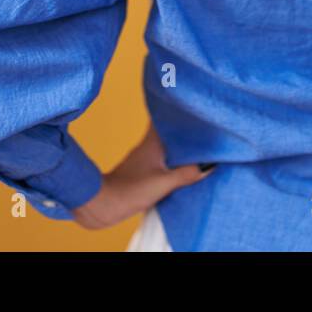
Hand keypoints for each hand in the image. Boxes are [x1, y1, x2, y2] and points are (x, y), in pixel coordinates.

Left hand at [71, 123, 210, 229]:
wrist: (102, 204)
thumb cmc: (129, 190)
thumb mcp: (163, 184)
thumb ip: (186, 174)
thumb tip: (208, 166)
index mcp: (152, 143)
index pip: (165, 118)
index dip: (177, 111)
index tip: (193, 107)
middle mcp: (148, 147)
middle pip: (169, 133)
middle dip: (185, 132)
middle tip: (205, 130)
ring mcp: (144, 160)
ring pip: (167, 149)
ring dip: (181, 149)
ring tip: (201, 149)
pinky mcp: (142, 173)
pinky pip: (163, 162)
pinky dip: (174, 163)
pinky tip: (185, 170)